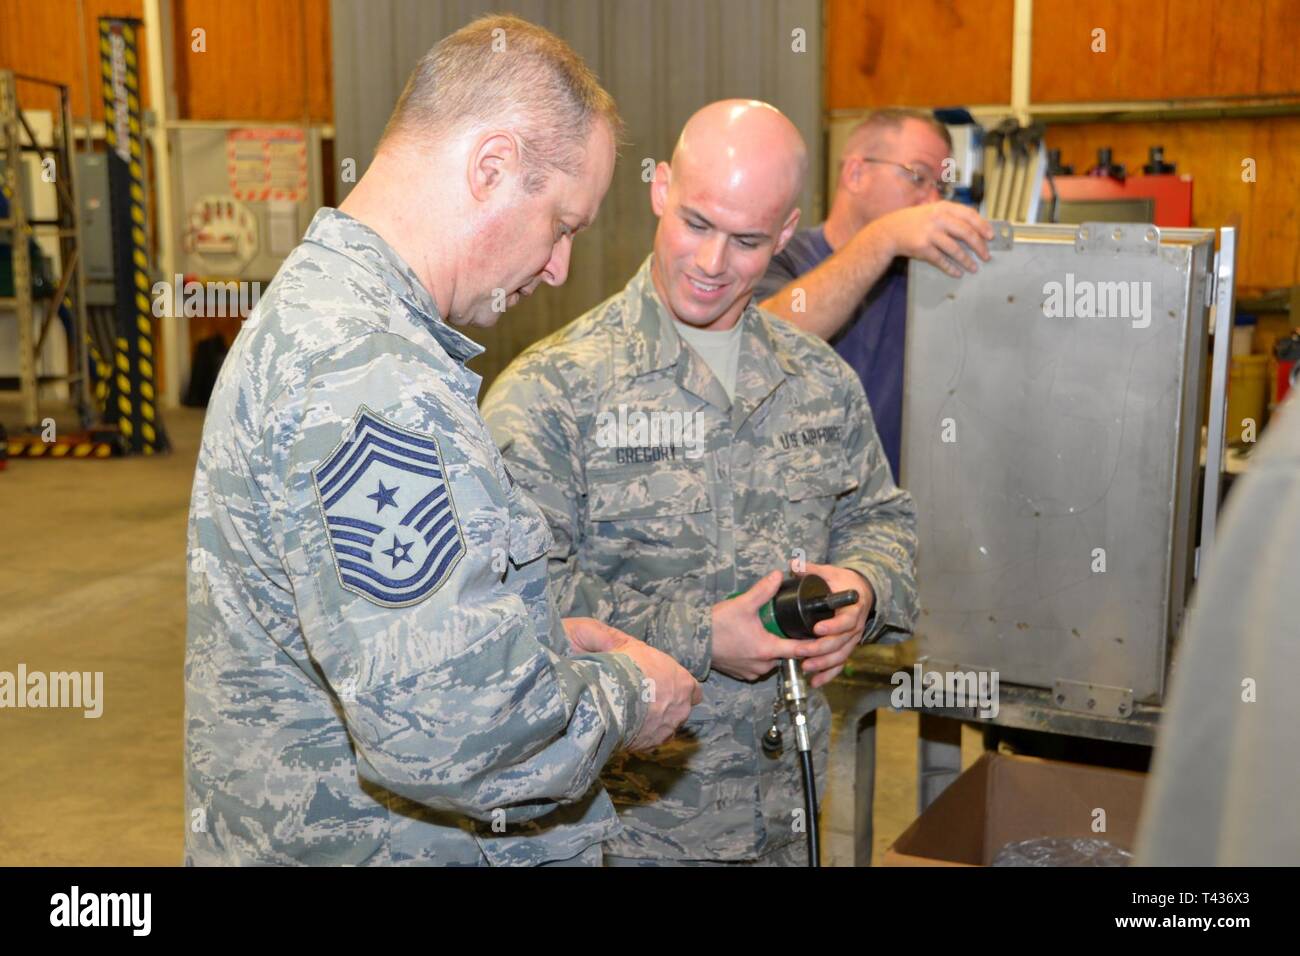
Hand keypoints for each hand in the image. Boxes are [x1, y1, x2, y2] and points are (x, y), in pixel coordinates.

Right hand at [562, 617, 701, 750]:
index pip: (694, 690)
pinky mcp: (651, 744)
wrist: (611, 696)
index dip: (682, 689)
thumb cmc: (627, 667)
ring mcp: (668, 729)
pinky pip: (650, 740)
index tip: (669, 687)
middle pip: (681, 709)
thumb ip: (642, 651)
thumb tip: (631, 647)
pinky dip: (641, 735)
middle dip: (667, 706)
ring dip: (655, 723)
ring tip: (634, 715)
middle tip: (646, 699)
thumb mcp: (633, 646)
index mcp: (684, 684)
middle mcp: (682, 709)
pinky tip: (628, 727)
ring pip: (667, 727)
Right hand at [711, 570, 829, 681]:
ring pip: (771, 660)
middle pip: (785, 654)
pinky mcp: (741, 674)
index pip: (799, 650)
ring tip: (765, 632)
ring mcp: (751, 672)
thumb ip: (763, 590)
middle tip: (783, 625)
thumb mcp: (743, 604)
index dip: (814, 644)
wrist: (692, 641)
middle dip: (786, 641)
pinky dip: (757, 655)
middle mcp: (762, 665)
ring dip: (771, 648)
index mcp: (767, 649)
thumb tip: (778, 576)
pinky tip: (750, 642)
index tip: (824, 639)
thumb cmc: (717, 625)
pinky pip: (757, 665)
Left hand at [795, 561, 875, 688]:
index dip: (833, 626)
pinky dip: (828, 675)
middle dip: (821, 649)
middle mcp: (855, 627)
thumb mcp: (830, 572)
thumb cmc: (843, 582)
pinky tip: (815, 682)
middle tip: (801, 651)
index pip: (846, 620)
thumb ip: (811, 569)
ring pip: (840, 656)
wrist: (861, 592)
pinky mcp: (846, 648)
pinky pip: (839, 664)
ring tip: (806, 668)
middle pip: (840, 643)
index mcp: (852, 609)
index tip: (816, 629)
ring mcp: (852, 639)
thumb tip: (793, 564)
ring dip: (823, 664)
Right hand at [870, 201, 993, 277]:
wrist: (890, 231)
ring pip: (955, 249)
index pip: (969, 215)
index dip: (982, 226)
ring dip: (966, 260)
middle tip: (986, 256)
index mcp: (943, 208)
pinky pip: (941, 260)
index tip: (990, 237)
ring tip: (973, 268)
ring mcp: (930, 234)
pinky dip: (951, 268)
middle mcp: (938, 219)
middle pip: (966, 233)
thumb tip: (975, 229)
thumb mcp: (933, 212)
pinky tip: (957, 273)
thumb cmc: (914, 222)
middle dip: (979, 246)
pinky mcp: (922, 248)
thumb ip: (952, 216)